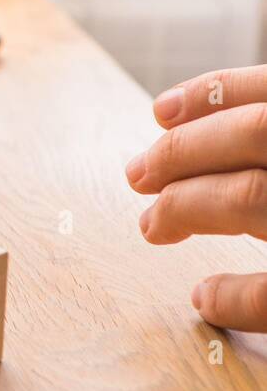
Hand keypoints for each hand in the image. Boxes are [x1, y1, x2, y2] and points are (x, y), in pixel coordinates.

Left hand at [126, 66, 266, 330]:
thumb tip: (194, 128)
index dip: (218, 92)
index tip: (159, 110)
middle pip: (260, 132)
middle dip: (186, 149)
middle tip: (136, 175)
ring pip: (258, 195)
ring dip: (191, 205)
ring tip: (152, 224)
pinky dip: (240, 297)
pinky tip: (207, 298)